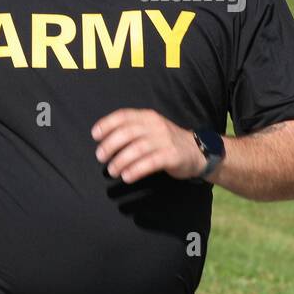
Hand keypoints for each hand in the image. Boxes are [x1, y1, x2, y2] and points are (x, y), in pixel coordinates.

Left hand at [91, 108, 205, 182]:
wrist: (198, 151)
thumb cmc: (165, 141)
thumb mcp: (150, 129)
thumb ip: (130, 130)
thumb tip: (102, 140)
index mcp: (147, 117)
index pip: (123, 116)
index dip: (107, 124)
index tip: (95, 136)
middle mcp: (156, 126)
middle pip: (127, 133)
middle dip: (110, 145)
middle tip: (101, 157)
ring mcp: (165, 140)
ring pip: (137, 149)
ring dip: (120, 161)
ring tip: (112, 171)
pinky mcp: (172, 156)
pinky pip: (150, 162)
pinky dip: (136, 170)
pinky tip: (127, 177)